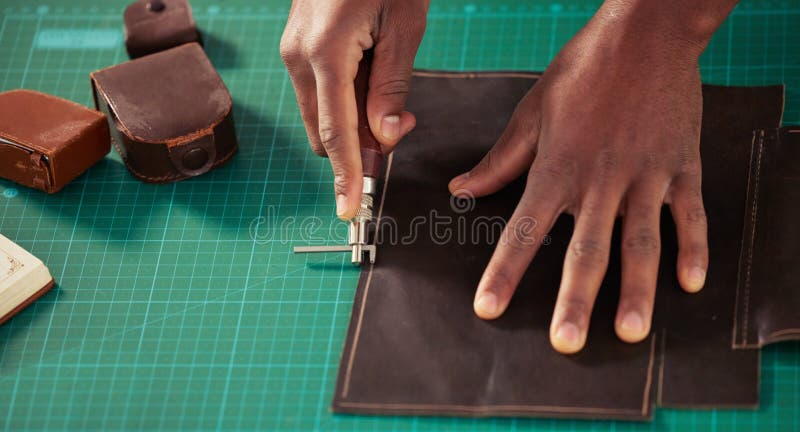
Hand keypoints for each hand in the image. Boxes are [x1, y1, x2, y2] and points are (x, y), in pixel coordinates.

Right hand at [281, 0, 428, 218]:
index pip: (336, 134)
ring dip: (355, 123)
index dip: (345, 177)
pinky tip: (373, 78)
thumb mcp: (404, 25)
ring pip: (322, 115)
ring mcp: (294, 51)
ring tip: (392, 94)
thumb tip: (382, 135)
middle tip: (401, 122)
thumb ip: (391, 85)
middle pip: (324, 132)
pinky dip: (347, 102)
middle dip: (359, 146)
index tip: (349, 211)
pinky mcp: (299, 46)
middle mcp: (298, 57)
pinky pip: (321, 92)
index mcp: (325, 54)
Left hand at [449, 2, 731, 352]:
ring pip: (641, 240)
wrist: (644, 33)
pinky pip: (689, 213)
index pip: (525, 230)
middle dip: (574, 298)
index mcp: (558, 168)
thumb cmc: (582, 70)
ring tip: (629, 331)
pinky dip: (694, 247)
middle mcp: (600, 179)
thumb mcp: (532, 112)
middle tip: (565, 343)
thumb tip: (461, 188)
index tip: (489, 308)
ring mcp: (646, 175)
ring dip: (636, 287)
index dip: (505, 271)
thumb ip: (500, 161)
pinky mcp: (681, 165)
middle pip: (587, 248)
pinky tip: (692, 283)